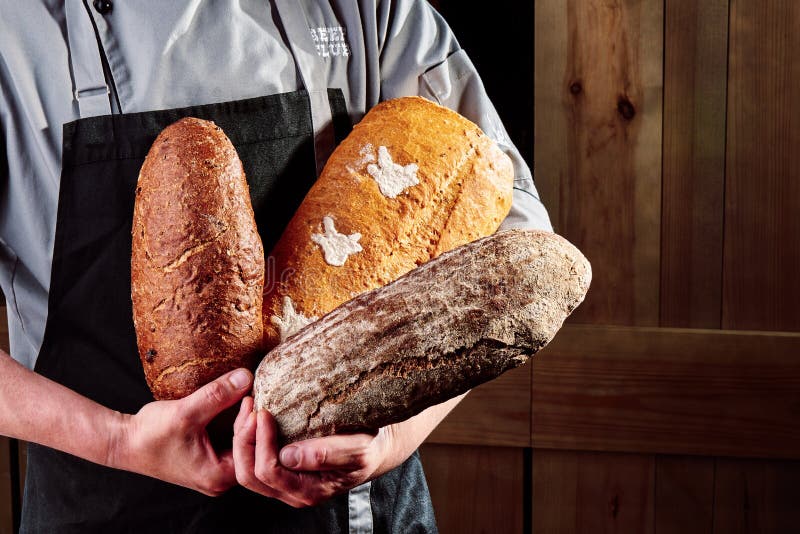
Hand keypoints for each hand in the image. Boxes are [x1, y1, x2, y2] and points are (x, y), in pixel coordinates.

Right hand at [113, 368, 252, 495]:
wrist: (123, 441)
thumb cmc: (149, 434)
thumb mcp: (186, 412)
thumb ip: (217, 395)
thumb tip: (245, 377)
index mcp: (217, 476)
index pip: (248, 449)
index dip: (251, 421)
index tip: (250, 397)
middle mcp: (219, 479)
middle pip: (250, 450)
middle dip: (252, 423)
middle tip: (255, 397)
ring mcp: (214, 471)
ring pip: (241, 446)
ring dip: (244, 423)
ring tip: (248, 399)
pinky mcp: (208, 460)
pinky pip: (230, 444)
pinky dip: (235, 426)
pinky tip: (237, 406)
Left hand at [232, 396, 393, 506]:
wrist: (375, 447)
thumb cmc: (369, 446)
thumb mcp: (358, 448)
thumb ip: (327, 454)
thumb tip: (289, 455)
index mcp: (308, 491)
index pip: (270, 471)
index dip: (262, 442)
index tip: (265, 412)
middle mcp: (292, 493)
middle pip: (249, 475)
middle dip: (244, 440)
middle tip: (250, 406)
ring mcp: (284, 484)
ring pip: (245, 469)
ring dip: (242, 438)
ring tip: (248, 407)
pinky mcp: (281, 470)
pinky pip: (252, 460)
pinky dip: (248, 438)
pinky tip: (254, 414)